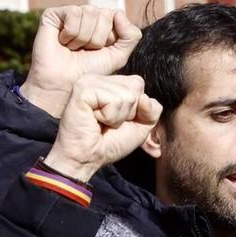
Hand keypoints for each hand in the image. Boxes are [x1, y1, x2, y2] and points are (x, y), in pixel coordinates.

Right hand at [22, 5, 141, 118]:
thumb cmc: (90, 70)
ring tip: (74, 48)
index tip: (101, 50)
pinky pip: (74, 12)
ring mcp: (72, 13)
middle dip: (97, 39)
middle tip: (85, 50)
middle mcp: (89, 14)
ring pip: (90, 12)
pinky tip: (63, 41)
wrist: (64, 83)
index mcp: (105, 22)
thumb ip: (131, 36)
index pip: (118, 15)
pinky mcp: (54, 14)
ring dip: (84, 37)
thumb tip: (119, 12)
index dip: (112, 37)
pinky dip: (71, 32)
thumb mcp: (119, 56)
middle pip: (105, 14)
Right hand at [42, 75, 162, 181]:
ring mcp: (89, 81)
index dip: (137, 108)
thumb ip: (152, 110)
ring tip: (100, 122)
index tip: (118, 120)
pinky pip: (113, 100)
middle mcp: (99, 78)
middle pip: (136, 85)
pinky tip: (94, 119)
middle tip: (108, 121)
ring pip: (127, 94)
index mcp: (110, 82)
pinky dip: (109, 116)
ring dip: (118, 116)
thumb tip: (145, 98)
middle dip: (129, 111)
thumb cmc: (110, 142)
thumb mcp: (141, 126)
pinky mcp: (83, 89)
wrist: (87, 158)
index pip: (138, 83)